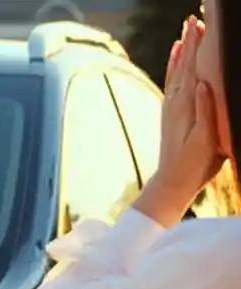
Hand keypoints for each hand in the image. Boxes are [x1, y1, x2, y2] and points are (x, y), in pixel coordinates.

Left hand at [135, 15, 225, 225]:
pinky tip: (178, 55)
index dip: (197, 46)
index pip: (193, 68)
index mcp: (186, 105)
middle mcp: (175, 101)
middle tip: (193, 18)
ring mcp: (172, 105)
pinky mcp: (172, 111)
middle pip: (184, 64)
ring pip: (178, 70)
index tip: (200, 24)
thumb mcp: (205, 140)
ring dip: (183, 49)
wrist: (173, 181)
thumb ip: (204, 111)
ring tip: (186, 30)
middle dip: (190, 41)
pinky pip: (174, 81)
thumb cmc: (194, 163)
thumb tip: (201, 83)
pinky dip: (176, 65)